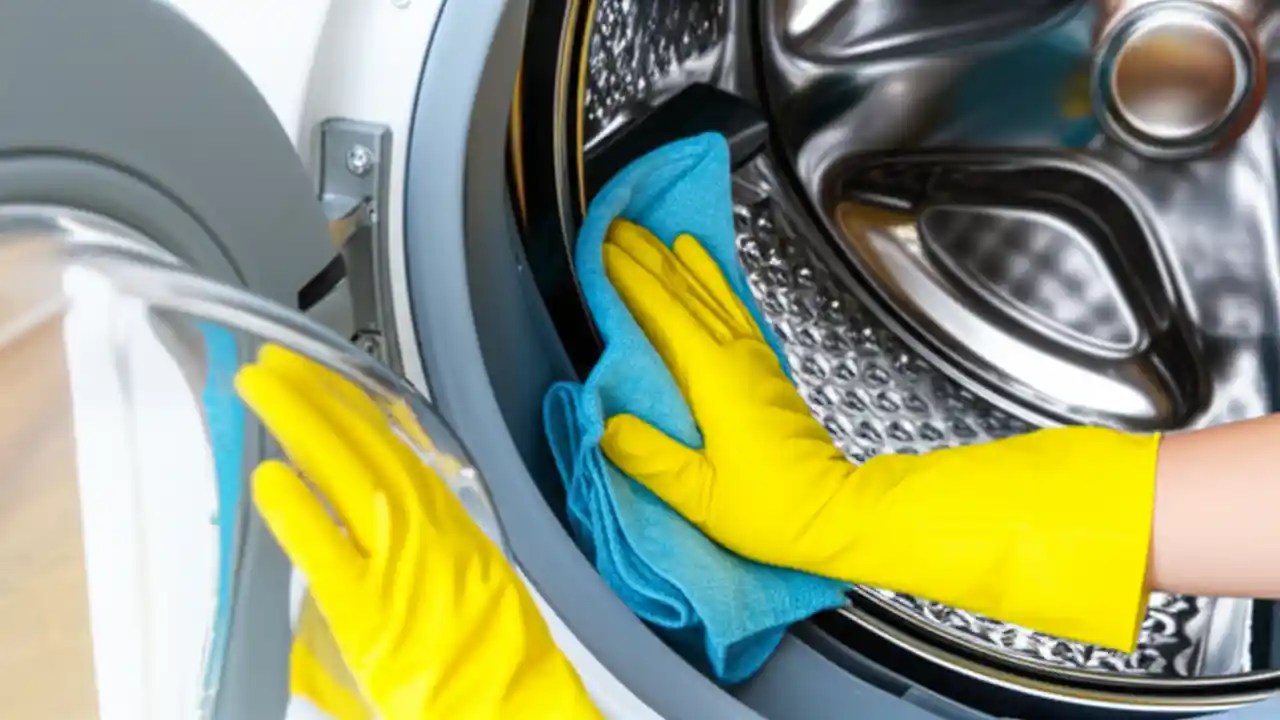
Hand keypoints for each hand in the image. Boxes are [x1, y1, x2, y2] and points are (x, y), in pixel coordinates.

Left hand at [236, 344, 599, 718]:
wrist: (515, 701)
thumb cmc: (494, 657)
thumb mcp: (464, 583)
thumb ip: (417, 550)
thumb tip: (358, 547)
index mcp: (448, 518)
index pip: (391, 442)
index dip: (350, 402)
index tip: (320, 374)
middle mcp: (425, 525)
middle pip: (362, 442)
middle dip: (315, 396)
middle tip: (275, 363)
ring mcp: (396, 561)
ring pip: (343, 474)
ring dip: (298, 425)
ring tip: (261, 390)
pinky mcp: (367, 606)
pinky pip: (323, 548)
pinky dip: (296, 510)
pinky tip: (267, 478)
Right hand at [599, 220, 1160, 651]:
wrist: (835, 514)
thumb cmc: (771, 510)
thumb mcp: (699, 496)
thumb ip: (649, 458)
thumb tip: (604, 423)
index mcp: (714, 380)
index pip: (663, 314)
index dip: (630, 279)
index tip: (601, 251)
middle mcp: (736, 360)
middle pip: (686, 294)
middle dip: (649, 258)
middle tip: (616, 228)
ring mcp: (754, 363)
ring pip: (712, 298)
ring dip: (681, 266)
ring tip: (659, 237)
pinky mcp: (766, 373)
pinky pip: (735, 313)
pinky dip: (718, 286)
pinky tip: (709, 275)